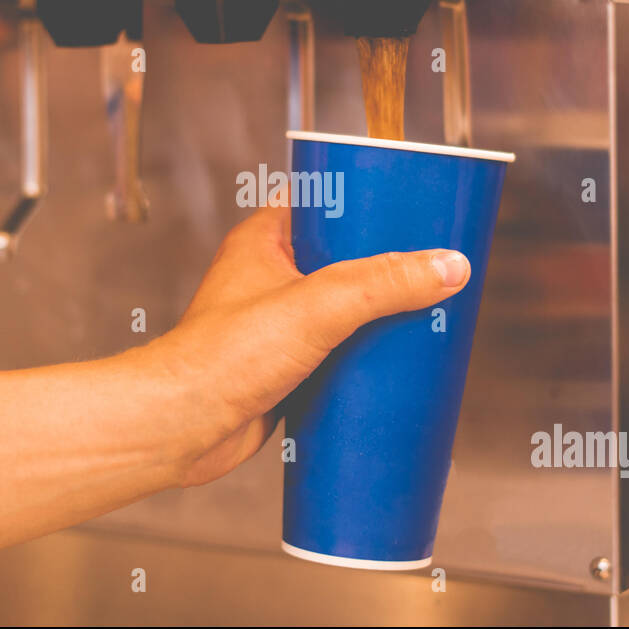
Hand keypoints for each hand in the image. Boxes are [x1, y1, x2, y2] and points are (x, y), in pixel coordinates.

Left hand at [142, 202, 471, 487]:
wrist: (180, 429)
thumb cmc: (221, 358)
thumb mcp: (318, 306)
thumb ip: (383, 284)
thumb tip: (448, 266)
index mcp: (264, 240)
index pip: (321, 200)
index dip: (365, 199)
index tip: (410, 204)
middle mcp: (268, 278)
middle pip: (341, 258)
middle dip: (385, 265)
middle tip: (430, 264)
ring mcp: (275, 325)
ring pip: (340, 310)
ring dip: (377, 315)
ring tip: (426, 313)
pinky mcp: (283, 369)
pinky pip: (334, 354)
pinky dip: (363, 357)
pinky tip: (396, 364)